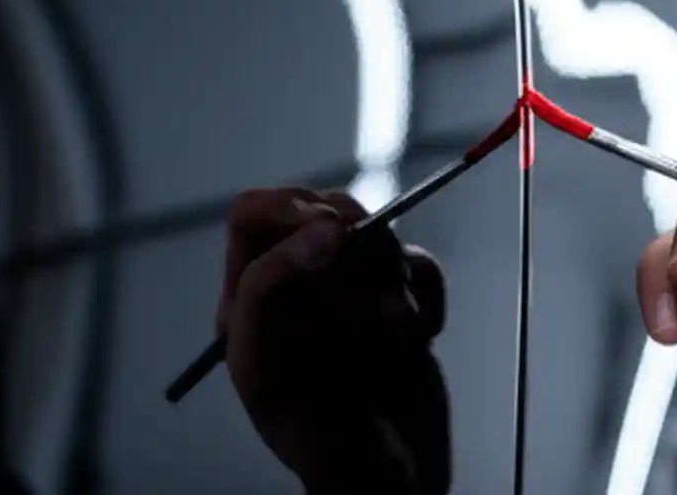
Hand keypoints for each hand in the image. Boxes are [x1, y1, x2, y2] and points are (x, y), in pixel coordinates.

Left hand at [218, 188, 449, 493]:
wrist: (396, 485)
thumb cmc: (323, 443)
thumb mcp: (269, 367)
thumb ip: (273, 290)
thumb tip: (324, 226)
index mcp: (248, 305)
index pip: (252, 217)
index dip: (288, 208)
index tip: (334, 230)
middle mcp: (296, 292)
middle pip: (322, 213)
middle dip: (357, 243)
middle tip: (378, 286)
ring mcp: (349, 296)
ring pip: (375, 235)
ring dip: (395, 274)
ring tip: (399, 330)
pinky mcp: (398, 305)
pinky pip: (416, 263)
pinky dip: (427, 289)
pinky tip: (423, 335)